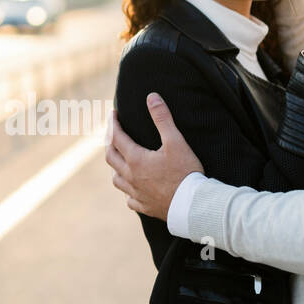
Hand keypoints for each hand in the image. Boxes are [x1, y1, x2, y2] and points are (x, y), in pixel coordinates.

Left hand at [105, 97, 203, 220]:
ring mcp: (136, 193)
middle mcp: (131, 177)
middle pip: (111, 158)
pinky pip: (130, 199)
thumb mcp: (176, 141)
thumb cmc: (185, 172)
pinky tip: (133, 189)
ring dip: (115, 167)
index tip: (113, 114)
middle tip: (113, 133)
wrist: (193, 205)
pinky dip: (128, 191)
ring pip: (117, 180)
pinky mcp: (145, 207)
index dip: (113, 123)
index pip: (116, 137)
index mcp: (136, 160)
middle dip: (110, 142)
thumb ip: (162, 118)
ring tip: (120, 160)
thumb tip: (152, 97)